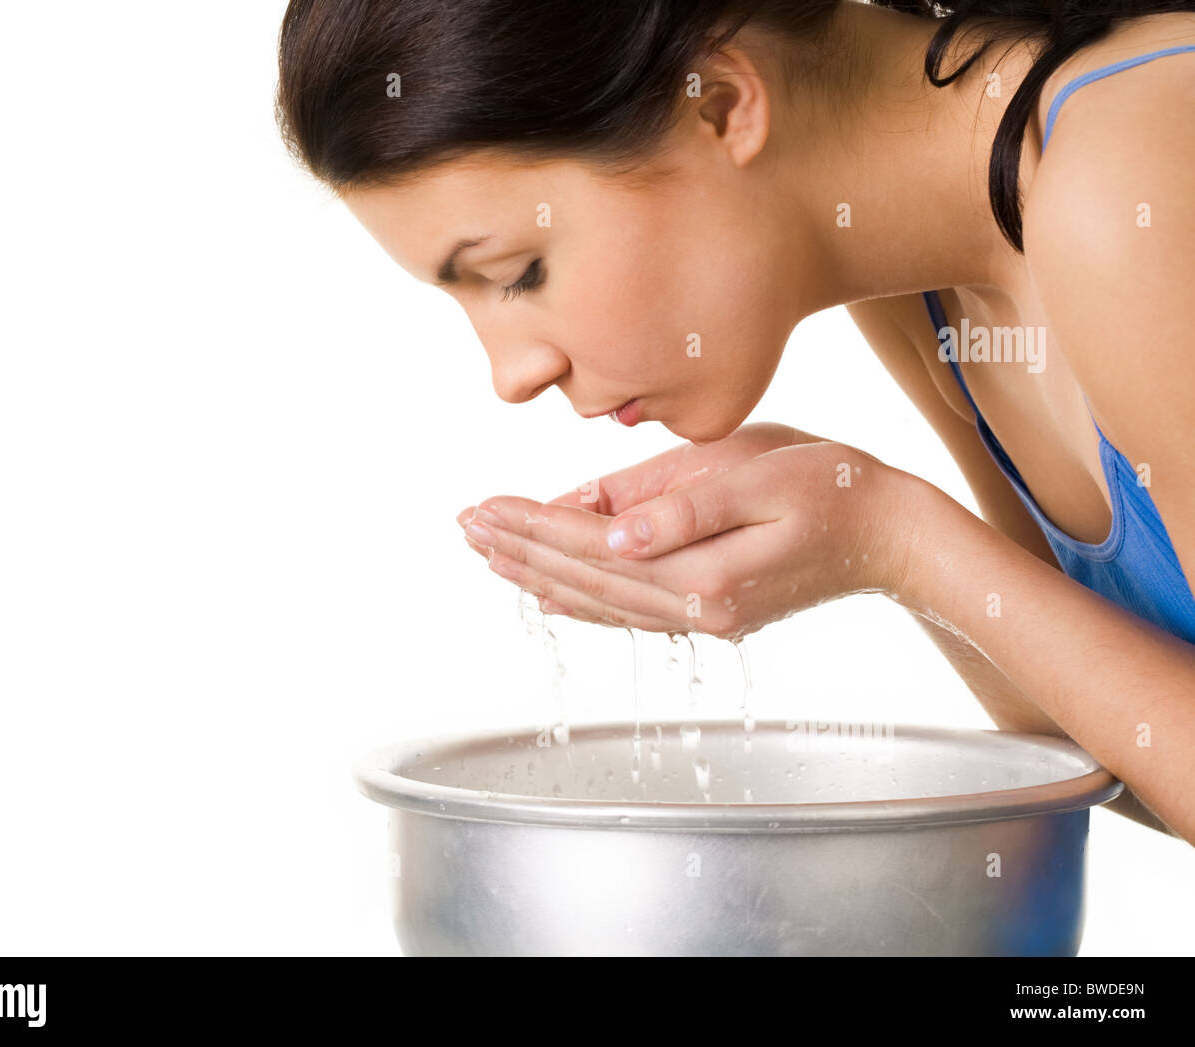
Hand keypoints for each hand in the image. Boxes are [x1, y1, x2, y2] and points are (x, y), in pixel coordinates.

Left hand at [456, 423, 913, 637]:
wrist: (893, 536)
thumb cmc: (832, 487)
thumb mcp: (757, 474)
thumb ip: (677, 503)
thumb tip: (601, 523)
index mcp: (702, 571)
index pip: (593, 547)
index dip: (533, 526)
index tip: (483, 507)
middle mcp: (697, 608)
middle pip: (586, 579)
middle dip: (521, 552)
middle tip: (465, 527)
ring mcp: (705, 619)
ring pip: (600, 601)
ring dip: (540, 577)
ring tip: (490, 555)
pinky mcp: (713, 614)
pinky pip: (628, 614)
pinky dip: (582, 602)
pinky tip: (550, 596)